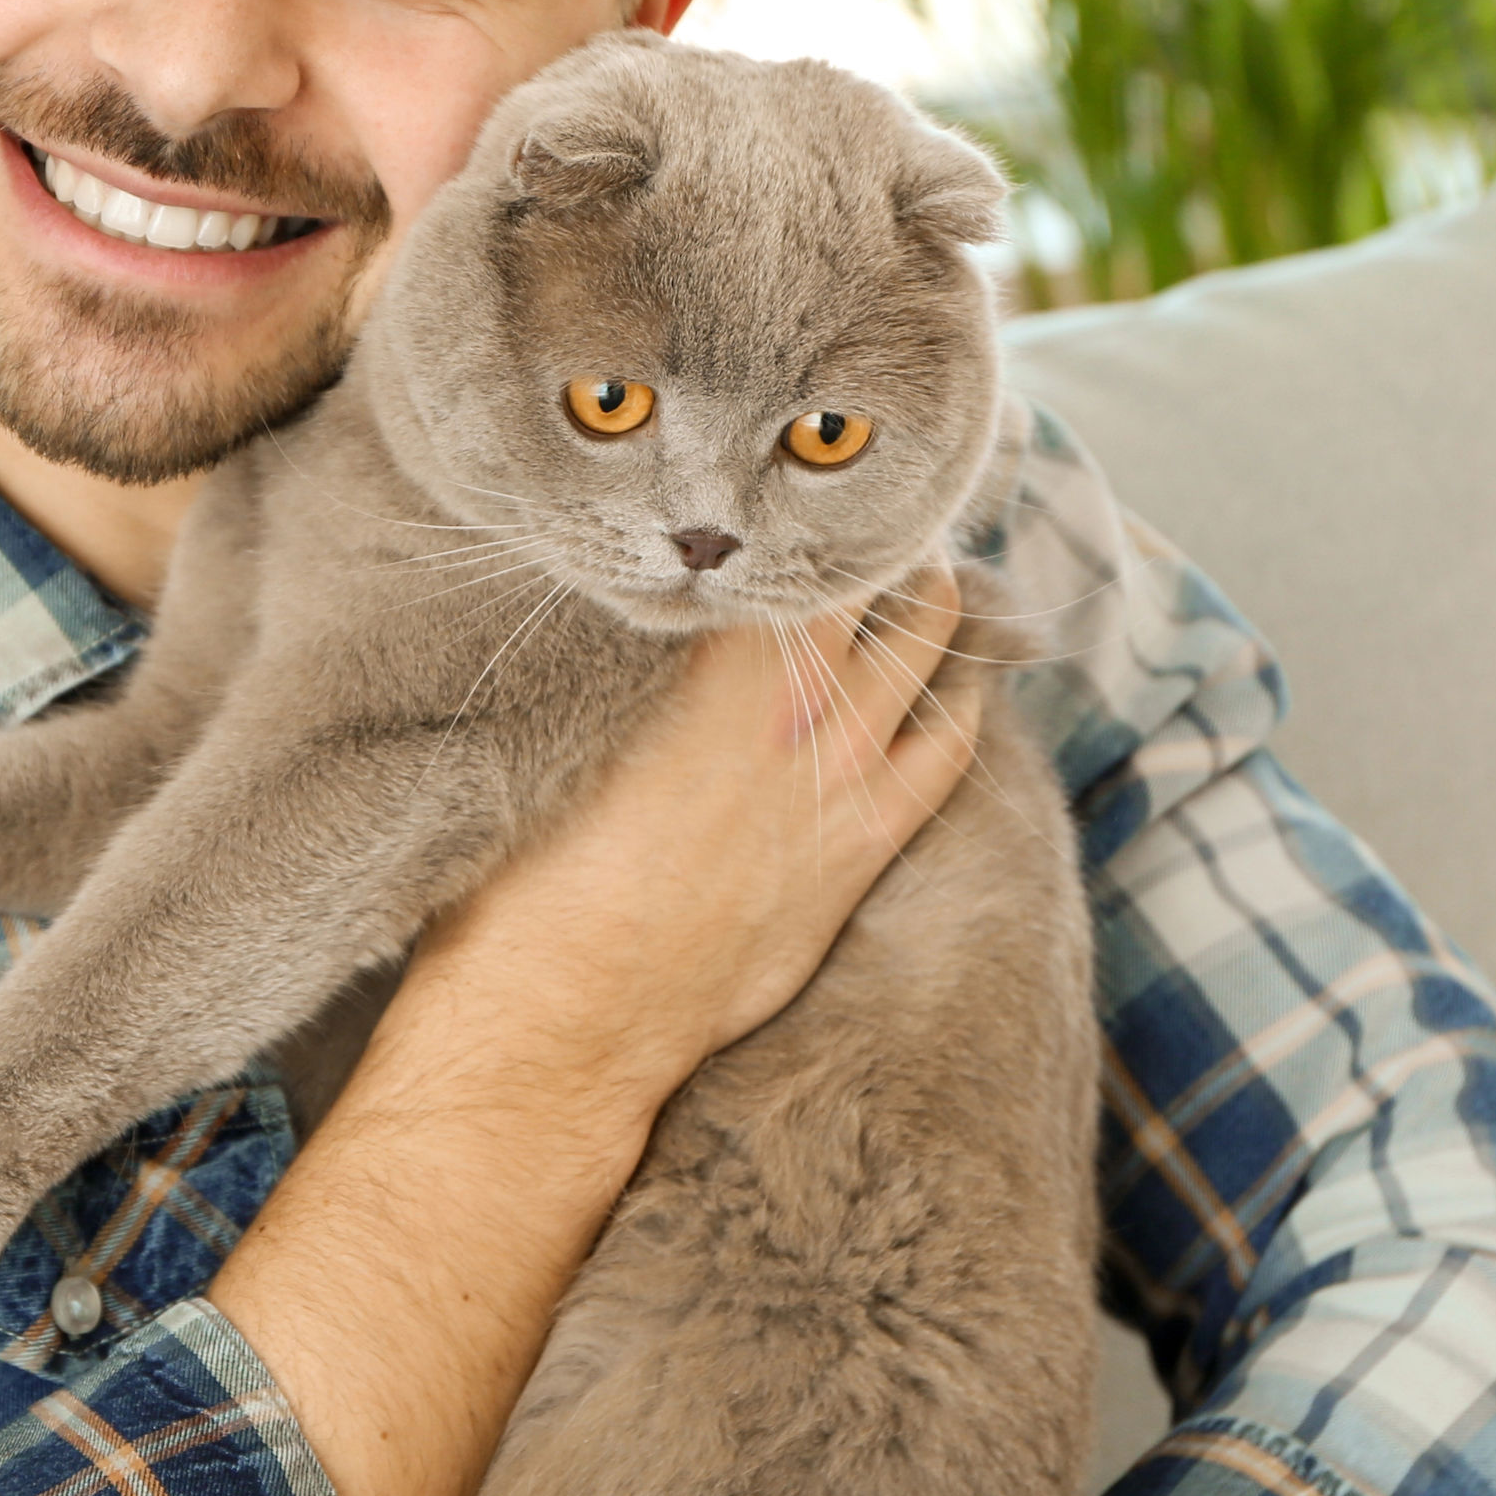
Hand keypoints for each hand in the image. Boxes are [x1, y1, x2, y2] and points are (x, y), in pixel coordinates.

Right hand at [412, 567, 977, 1105]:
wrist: (570, 1014)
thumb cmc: (534, 875)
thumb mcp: (560, 735)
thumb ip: (622, 665)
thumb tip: (647, 609)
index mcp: (707, 666)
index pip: (785, 553)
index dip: (800, 511)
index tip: (800, 480)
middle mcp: (788, 708)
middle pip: (868, 585)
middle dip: (877, 540)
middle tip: (871, 514)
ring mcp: (838, 782)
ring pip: (923, 653)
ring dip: (932, 603)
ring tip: (929, 571)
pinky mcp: (858, 852)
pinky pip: (946, 754)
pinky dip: (960, 703)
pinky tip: (961, 681)